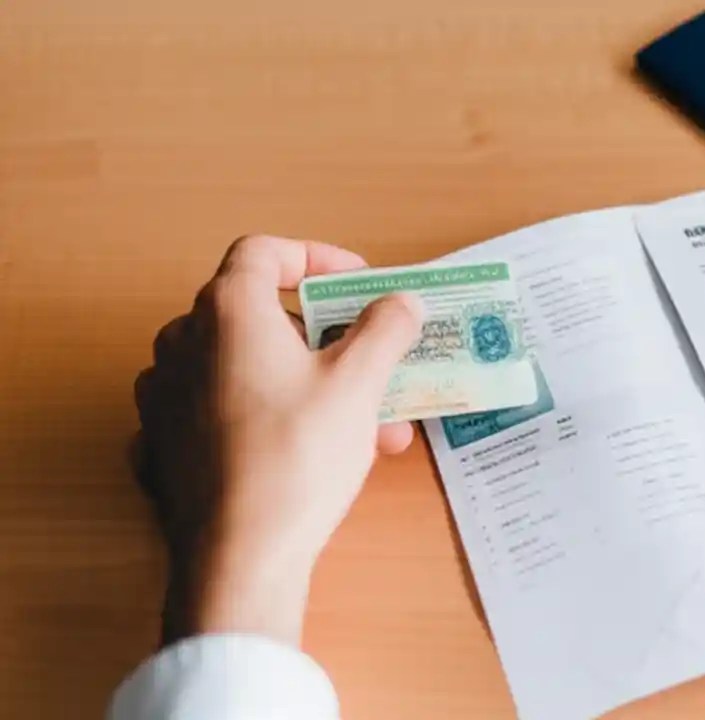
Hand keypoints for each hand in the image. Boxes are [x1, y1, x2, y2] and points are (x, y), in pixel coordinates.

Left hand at [133, 235, 424, 643]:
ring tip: (361, 427)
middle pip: (259, 314)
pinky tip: (299, 449)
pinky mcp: (160, 445)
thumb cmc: (298, 457)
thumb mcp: (360, 384)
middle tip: (375, 368)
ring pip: (243, 369)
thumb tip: (402, 303)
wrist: (239, 556)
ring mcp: (163, 395)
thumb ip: (385, 328)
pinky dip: (262, 417)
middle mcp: (182, 341)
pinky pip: (217, 413)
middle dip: (329, 341)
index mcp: (227, 311)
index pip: (264, 252)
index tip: (358, 286)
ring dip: (304, 384)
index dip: (317, 259)